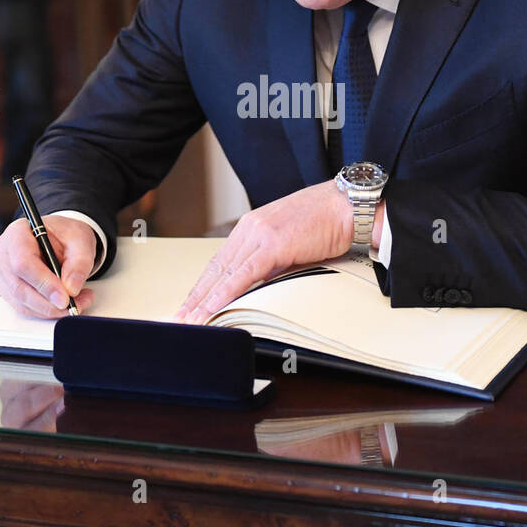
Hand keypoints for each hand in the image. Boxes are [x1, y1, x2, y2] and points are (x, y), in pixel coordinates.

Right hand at [0, 214, 97, 318]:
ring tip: (78, 302)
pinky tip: (65, 305)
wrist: (60, 239)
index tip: (65, 297)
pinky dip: (46, 311)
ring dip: (51, 309)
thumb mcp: (81, 241)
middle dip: (49, 302)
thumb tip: (71, 288)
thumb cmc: (66, 235)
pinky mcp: (8, 289)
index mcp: (18, 233)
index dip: (43, 283)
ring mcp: (3, 273)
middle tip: (75, 304)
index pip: (23, 262)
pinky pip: (24, 307)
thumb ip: (80, 263)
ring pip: (22, 301)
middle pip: (19, 286)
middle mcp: (4, 253)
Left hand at [173, 180, 363, 323]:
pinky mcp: (272, 244)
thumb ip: (274, 262)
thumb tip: (261, 284)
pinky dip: (224, 294)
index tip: (191, 304)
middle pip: (215, 269)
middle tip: (178, 318)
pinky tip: (212, 308)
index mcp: (252, 227)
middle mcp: (249, 229)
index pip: (221, 261)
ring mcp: (258, 235)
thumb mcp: (291, 243)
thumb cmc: (327, 222)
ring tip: (190, 320)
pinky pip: (242, 274)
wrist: (348, 206)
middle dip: (195, 297)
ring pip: (223, 273)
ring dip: (204, 300)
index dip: (204, 286)